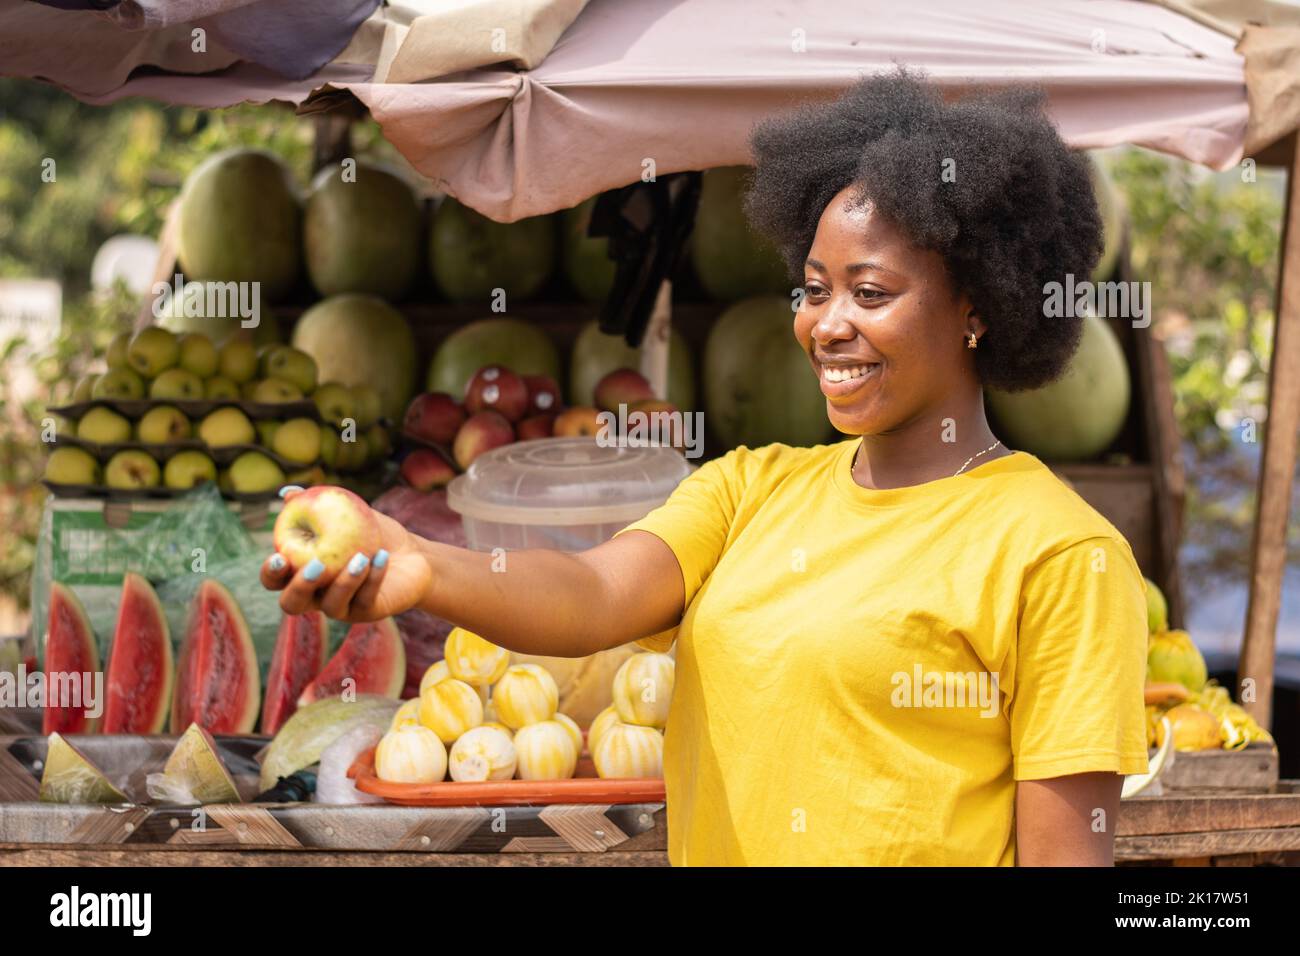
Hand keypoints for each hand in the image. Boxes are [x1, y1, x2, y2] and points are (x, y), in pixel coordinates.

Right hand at [260, 488, 433, 621]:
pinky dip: (373, 578)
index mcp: (302, 573)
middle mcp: (316, 595)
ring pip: (331, 606)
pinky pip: (365, 599)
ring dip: (344, 582)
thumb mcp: (345, 514)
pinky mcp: (367, 612)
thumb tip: (288, 493)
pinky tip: (381, 557)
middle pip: (291, 604)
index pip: (275, 580)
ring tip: (360, 557)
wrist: (412, 555)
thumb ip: (316, 504)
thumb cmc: (372, 533)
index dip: (271, 573)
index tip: (279, 557)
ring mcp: (341, 607)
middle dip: (298, 588)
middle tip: (316, 565)